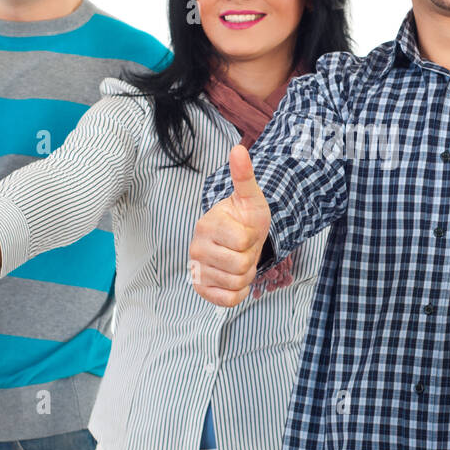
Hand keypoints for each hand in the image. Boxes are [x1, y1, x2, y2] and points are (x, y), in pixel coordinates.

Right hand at [188, 144, 271, 306]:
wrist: (240, 239)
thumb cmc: (245, 218)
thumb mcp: (251, 198)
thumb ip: (244, 176)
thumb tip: (239, 149)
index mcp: (207, 224)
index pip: (243, 241)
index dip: (252, 238)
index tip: (246, 231)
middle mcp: (196, 247)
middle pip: (240, 264)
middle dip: (250, 259)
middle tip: (245, 249)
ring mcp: (197, 268)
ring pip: (236, 282)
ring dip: (246, 275)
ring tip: (239, 260)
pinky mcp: (201, 288)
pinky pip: (228, 300)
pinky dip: (238, 292)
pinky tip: (234, 278)